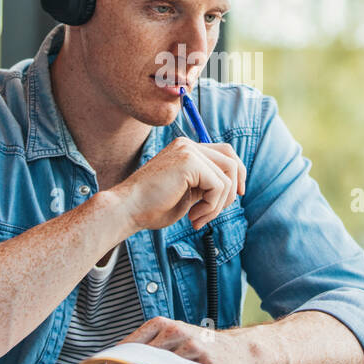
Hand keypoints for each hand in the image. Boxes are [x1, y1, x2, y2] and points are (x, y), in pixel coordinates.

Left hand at [109, 316, 254, 363]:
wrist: (239, 351)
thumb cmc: (202, 348)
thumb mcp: (174, 340)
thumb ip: (148, 351)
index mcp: (163, 324)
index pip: (130, 343)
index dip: (119, 361)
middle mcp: (176, 331)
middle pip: (141, 356)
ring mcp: (191, 346)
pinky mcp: (204, 363)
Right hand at [111, 137, 245, 234]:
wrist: (127, 209)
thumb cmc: (152, 207)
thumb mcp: (186, 193)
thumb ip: (205, 185)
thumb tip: (231, 188)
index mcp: (186, 150)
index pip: (224, 153)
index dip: (236, 174)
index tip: (235, 196)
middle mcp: (188, 145)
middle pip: (231, 159)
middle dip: (233, 188)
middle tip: (216, 211)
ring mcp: (188, 151)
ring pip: (227, 176)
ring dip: (218, 204)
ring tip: (198, 218)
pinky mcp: (189, 162)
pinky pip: (219, 186)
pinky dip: (211, 207)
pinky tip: (193, 217)